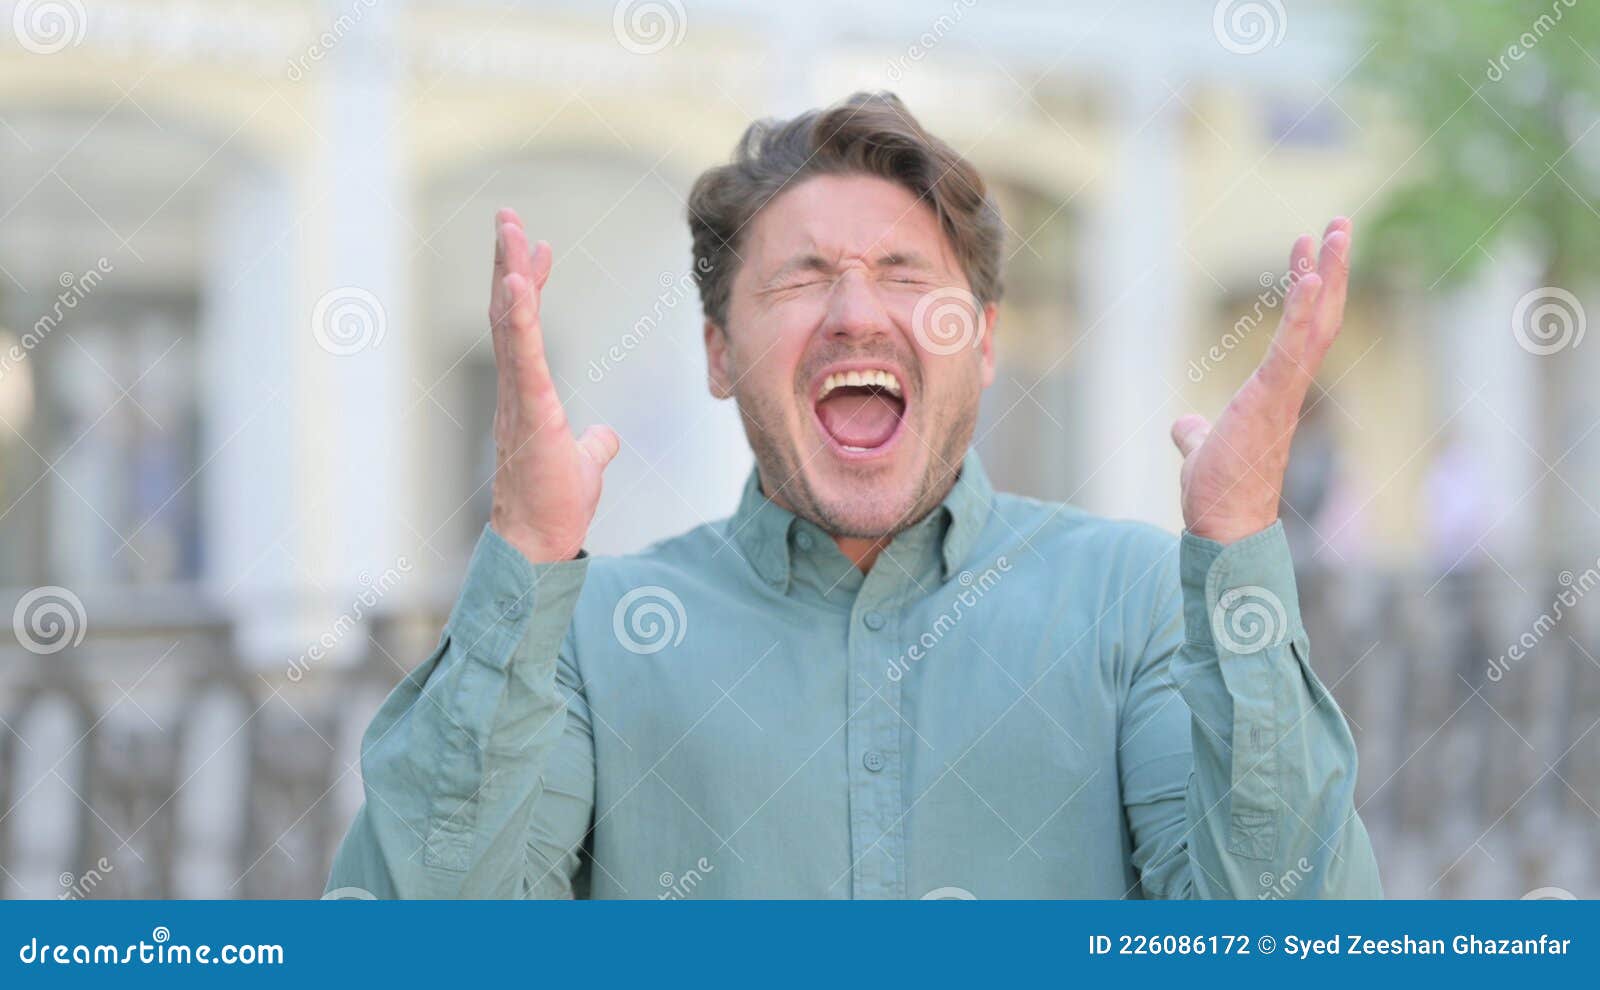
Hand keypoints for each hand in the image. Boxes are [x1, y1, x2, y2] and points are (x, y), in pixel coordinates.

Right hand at [487, 208, 619, 562]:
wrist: (538, 542)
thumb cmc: (553, 505)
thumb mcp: (584, 465)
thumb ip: (593, 445)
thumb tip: (605, 438)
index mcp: (528, 395)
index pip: (524, 330)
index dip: (528, 288)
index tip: (534, 250)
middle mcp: (515, 390)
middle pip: (508, 315)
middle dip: (507, 262)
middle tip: (508, 218)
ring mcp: (517, 399)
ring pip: (509, 325)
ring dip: (508, 274)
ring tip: (509, 230)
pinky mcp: (530, 412)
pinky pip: (522, 357)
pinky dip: (518, 317)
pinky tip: (516, 281)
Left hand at [1170, 217, 1350, 544]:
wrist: (1223, 528)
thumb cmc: (1219, 495)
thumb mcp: (1202, 451)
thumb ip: (1195, 434)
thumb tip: (1184, 427)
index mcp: (1276, 394)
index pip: (1299, 333)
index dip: (1306, 293)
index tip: (1305, 256)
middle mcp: (1289, 389)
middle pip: (1322, 318)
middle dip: (1331, 270)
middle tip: (1338, 224)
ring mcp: (1284, 394)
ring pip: (1316, 325)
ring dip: (1327, 275)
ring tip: (1334, 230)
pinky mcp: (1270, 401)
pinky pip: (1291, 349)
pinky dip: (1303, 313)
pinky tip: (1310, 278)